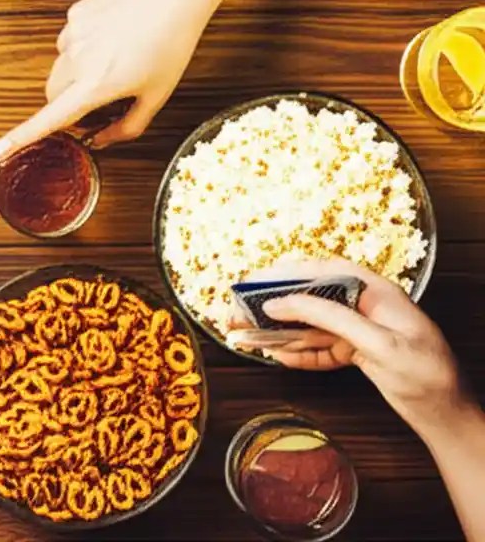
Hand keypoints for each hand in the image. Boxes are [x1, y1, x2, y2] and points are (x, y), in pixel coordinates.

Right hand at [0, 0, 215, 159]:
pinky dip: (84, 47)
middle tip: (100, 99)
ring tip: (115, 59)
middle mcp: (77, 59)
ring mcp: (73, 34)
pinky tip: (113, 37)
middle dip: (66, 103)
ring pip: (61, 67)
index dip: (19, 138)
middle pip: (52, 94)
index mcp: (96, 85)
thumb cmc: (171, 43)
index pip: (49, 118)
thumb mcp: (157, 95)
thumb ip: (128, 126)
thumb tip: (101, 140)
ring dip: (77, 74)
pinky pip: (70, 41)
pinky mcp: (75, 15)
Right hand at [228, 258, 469, 437]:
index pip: (320, 271)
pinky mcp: (354, 351)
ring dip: (278, 332)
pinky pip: (318, 348)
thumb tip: (282, 303)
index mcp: (373, 291)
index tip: (251, 281)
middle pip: (308, 297)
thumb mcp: (377, 342)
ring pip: (308, 325)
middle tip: (237, 312)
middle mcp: (362, 305)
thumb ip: (329, 317)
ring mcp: (358, 329)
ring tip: (246, 335)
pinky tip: (278, 356)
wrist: (446, 412)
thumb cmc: (425, 373)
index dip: (283, 273)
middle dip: (272, 305)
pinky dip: (298, 354)